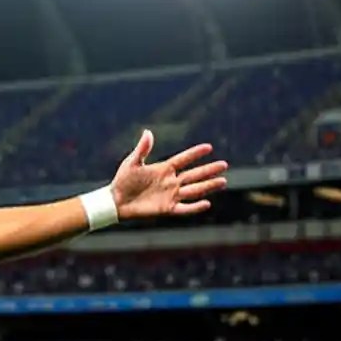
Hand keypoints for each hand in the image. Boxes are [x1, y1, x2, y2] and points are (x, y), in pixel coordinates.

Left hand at [110, 129, 227, 219]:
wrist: (116, 200)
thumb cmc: (123, 180)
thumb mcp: (132, 162)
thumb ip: (143, 149)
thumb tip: (148, 131)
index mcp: (163, 169)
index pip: (183, 159)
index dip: (195, 153)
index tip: (208, 147)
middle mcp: (171, 181)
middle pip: (194, 174)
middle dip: (209, 170)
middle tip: (224, 165)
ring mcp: (170, 195)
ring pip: (194, 190)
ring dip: (208, 186)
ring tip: (223, 181)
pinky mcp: (167, 208)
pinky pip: (184, 208)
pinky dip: (195, 207)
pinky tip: (207, 203)